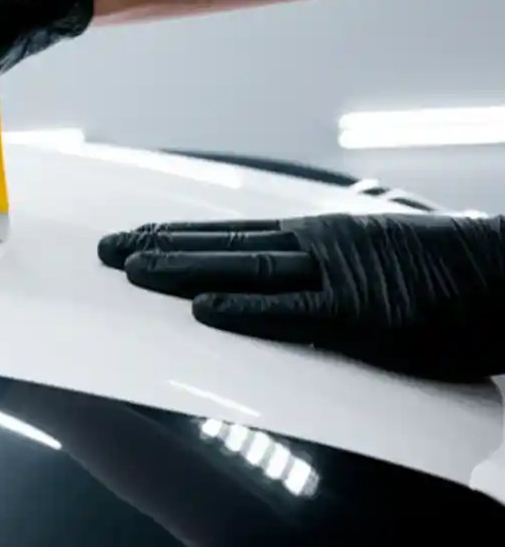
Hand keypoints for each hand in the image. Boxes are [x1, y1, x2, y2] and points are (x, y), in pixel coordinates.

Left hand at [98, 213, 504, 380]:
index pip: (228, 231)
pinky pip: (292, 313)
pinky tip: (203, 308)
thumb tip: (288, 258)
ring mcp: (336, 276)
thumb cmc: (443, 269)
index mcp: (315, 234)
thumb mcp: (372, 252)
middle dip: (158, 248)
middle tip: (103, 251)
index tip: (130, 236)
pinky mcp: (360, 314)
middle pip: (220, 244)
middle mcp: (315, 245)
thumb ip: (324, 258)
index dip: (174, 234)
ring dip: (183, 269)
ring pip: (243, 269)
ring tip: (131, 271)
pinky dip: (246, 309)